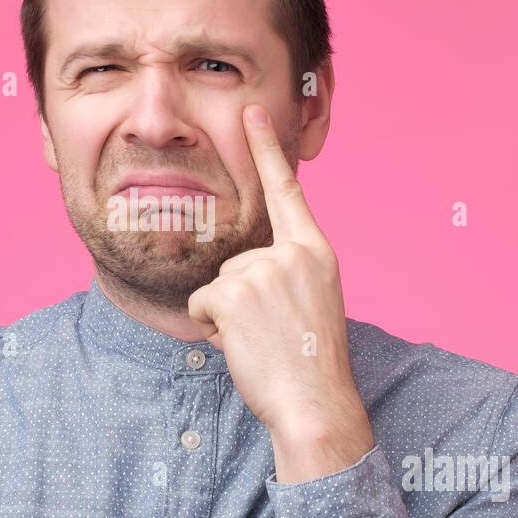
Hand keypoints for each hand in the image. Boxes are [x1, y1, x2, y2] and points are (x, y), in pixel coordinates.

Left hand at [187, 104, 374, 481]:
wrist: (316, 405)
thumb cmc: (311, 363)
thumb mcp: (313, 302)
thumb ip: (289, 271)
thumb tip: (249, 266)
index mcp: (317, 252)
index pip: (287, 192)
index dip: (267, 150)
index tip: (252, 112)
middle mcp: (293, 253)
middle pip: (237, 259)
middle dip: (240, 299)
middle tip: (272, 333)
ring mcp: (264, 270)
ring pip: (218, 284)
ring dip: (227, 317)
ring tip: (261, 342)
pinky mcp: (235, 291)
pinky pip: (201, 304)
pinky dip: (211, 329)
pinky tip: (241, 346)